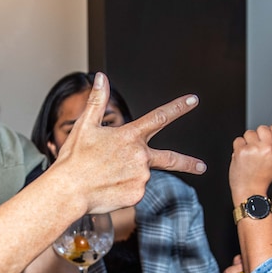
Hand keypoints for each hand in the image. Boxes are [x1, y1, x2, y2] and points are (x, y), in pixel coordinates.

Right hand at [50, 73, 203, 213]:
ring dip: (128, 174)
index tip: (193, 101)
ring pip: (140, 175)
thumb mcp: (85, 126)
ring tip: (105, 176)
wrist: (69, 190)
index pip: (159, 117)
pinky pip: (133, 191)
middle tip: (202, 166)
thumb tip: (102, 77)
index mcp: (130, 136)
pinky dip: (123, 189)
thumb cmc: (75, 159)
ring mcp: (140, 177)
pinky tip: (107, 187)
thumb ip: (97, 101)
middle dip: (189, 163)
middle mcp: (140, 156)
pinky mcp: (136, 195)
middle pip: (171, 159)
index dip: (178, 108)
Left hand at [229, 123, 271, 196]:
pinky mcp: (241, 151)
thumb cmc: (263, 178)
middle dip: (258, 136)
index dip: (271, 130)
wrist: (250, 190)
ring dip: (248, 141)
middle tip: (257, 148)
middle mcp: (267, 148)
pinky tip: (243, 156)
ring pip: (249, 132)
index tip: (267, 137)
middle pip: (262, 128)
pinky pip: (238, 140)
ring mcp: (253, 148)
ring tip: (250, 153)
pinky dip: (239, 147)